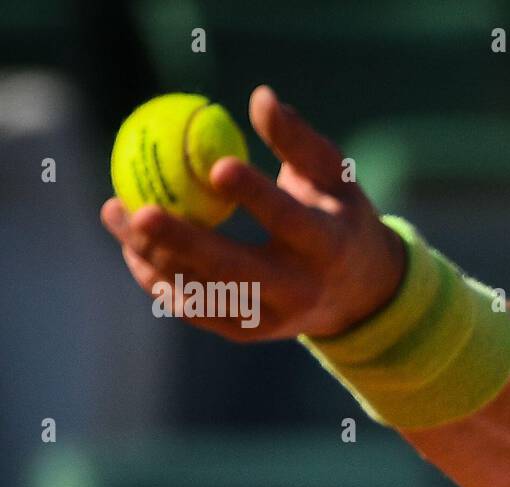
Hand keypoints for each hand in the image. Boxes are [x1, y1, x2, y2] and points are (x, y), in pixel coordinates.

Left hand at [100, 85, 405, 340]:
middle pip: (234, 271)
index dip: (255, 196)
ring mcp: (270, 318)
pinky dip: (156, 277)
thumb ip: (298, 140)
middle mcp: (300, 290)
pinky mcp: (245, 331)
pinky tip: (130, 244)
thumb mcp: (334, 176)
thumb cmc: (339, 215)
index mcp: (329, 247)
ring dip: (152, 256)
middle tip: (140, 209)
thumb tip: (261, 96)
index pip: (290, 222)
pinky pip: (191, 308)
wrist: (358, 293)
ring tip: (115, 212)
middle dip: (183, 243)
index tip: (216, 165)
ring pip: (202, 293)